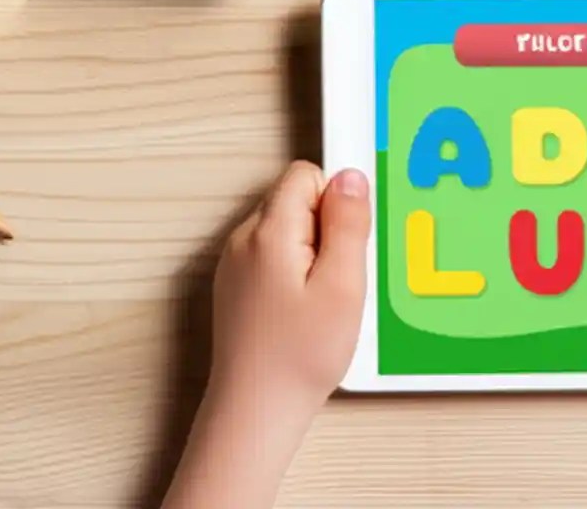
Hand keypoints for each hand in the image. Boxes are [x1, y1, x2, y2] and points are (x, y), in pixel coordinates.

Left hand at [162, 162, 372, 508]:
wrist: (256, 410)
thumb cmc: (300, 355)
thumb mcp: (343, 285)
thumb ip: (348, 224)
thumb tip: (351, 176)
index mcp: (268, 231)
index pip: (305, 175)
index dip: (337, 201)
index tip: (349, 242)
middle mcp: (243, 240)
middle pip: (296, 202)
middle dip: (327, 230)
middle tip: (339, 279)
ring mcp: (235, 265)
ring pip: (287, 231)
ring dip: (314, 254)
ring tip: (322, 301)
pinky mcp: (237, 288)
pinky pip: (275, 258)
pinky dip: (297, 275)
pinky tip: (306, 312)